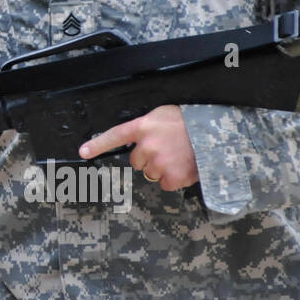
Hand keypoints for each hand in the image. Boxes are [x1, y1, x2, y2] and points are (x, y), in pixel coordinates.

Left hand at [77, 104, 198, 190]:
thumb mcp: (163, 115)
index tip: (83, 152)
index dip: (97, 144)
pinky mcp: (173, 177)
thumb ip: (147, 127)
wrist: (216, 132)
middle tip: (167, 149)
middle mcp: (147, 146)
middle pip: (137, 162)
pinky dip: (175, 179)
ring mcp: (159, 163)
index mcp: (143, 127)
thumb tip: (140, 140)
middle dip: (149, 158)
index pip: (115, 136)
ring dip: (163, 168)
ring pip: (152, 173)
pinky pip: (166, 184)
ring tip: (179, 156)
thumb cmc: (190, 121)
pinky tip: (184, 166)